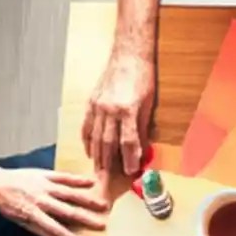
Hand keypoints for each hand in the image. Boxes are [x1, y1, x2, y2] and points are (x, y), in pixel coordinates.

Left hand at [0, 168, 107, 235]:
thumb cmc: (9, 205)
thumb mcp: (21, 221)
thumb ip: (41, 230)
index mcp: (32, 213)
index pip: (54, 229)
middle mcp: (40, 200)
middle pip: (67, 211)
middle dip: (86, 219)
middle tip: (102, 225)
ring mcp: (44, 186)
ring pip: (69, 194)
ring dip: (87, 200)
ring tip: (104, 206)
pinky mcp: (45, 175)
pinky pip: (63, 177)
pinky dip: (78, 180)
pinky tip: (92, 182)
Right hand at [83, 51, 154, 175]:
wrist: (128, 56)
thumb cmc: (143, 79)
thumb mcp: (149, 104)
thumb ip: (143, 128)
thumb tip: (142, 150)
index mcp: (128, 110)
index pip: (128, 142)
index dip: (130, 159)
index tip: (131, 172)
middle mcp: (110, 109)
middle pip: (109, 143)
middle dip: (109, 163)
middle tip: (109, 178)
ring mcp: (98, 106)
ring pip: (96, 137)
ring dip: (97, 156)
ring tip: (98, 170)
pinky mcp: (91, 102)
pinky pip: (87, 126)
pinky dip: (87, 141)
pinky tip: (89, 151)